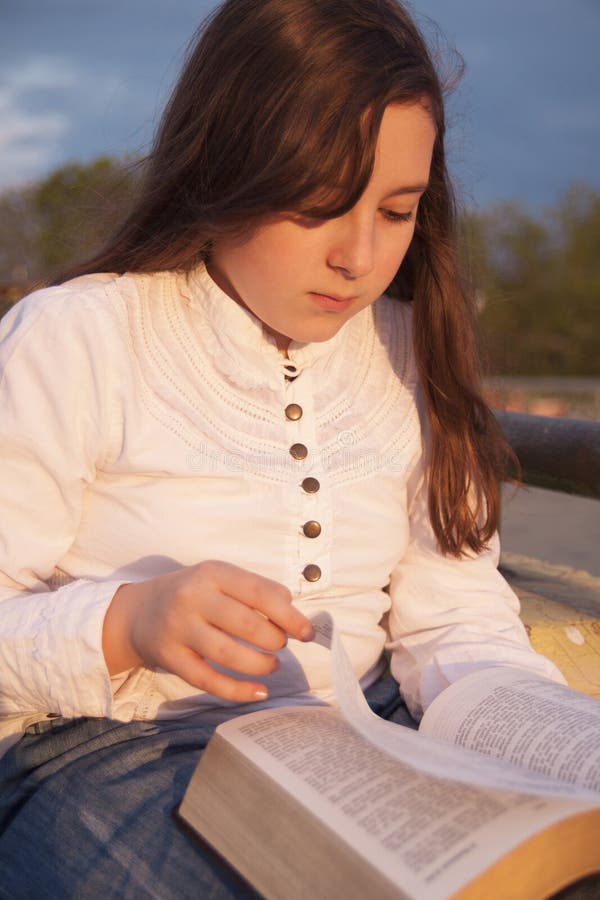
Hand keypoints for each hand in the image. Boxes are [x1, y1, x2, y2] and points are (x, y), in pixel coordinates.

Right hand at [102, 560, 313, 702]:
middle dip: (274, 641)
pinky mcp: (169, 657)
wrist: (138, 612)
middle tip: (281, 646)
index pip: (260, 593)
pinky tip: (258, 692)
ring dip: (259, 665)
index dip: (289, 615)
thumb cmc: (192, 594)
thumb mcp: (219, 579)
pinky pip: (207, 680)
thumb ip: (255, 590)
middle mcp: (193, 598)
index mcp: (213, 573)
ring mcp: (179, 628)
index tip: (307, 633)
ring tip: (272, 665)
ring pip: (228, 655)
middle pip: (246, 625)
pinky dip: (237, 690)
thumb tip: (292, 610)